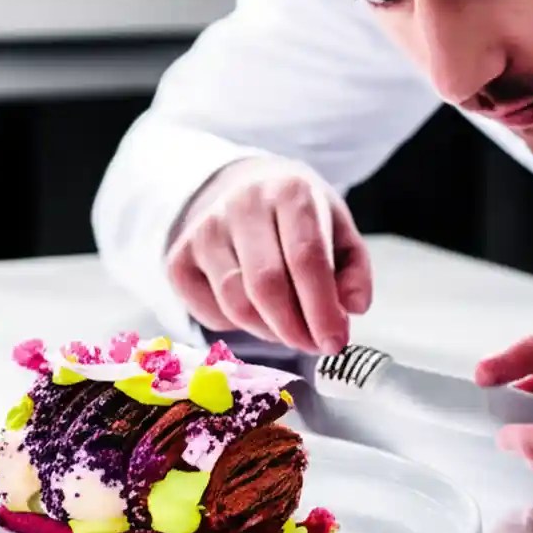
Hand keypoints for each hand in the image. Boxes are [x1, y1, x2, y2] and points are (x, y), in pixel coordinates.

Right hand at [165, 157, 371, 354]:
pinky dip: (236, 327)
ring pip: (236, 305)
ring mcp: (204, 230)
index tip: (335, 342)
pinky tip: (254, 312)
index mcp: (289, 191)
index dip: (322, 309)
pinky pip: (209, 313)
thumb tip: (351, 309)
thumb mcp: (339, 230)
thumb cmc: (297, 217)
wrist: (243, 187)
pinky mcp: (179, 258)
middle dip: (295, 329)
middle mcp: (241, 204)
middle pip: (266, 286)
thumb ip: (354, 271)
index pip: (305, 258)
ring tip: (289, 328)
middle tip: (314, 346)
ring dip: (269, 332)